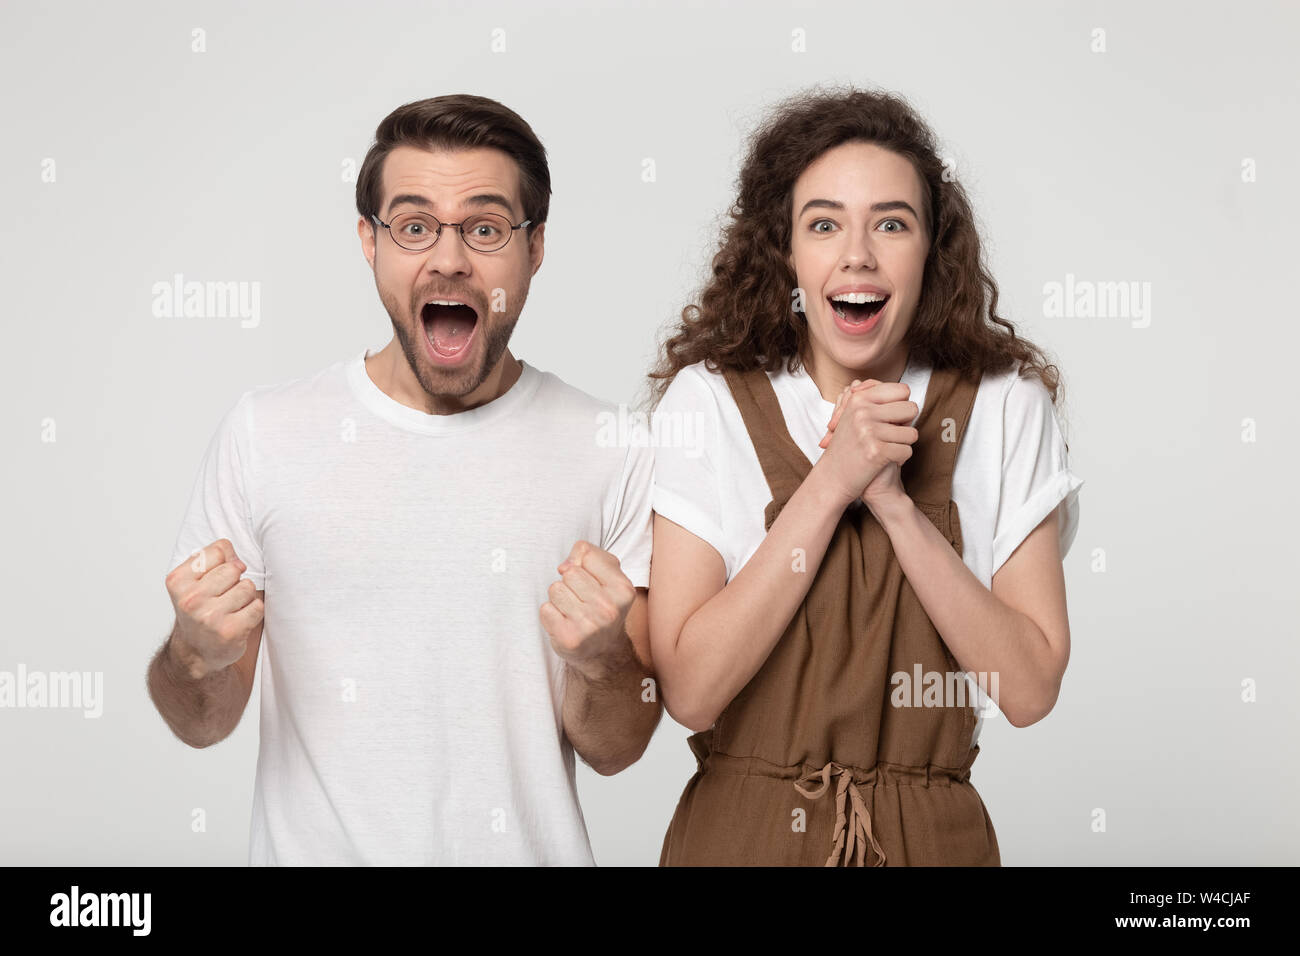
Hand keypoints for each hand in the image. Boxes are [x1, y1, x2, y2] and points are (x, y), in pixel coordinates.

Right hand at [164, 538, 263, 679]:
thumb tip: (238, 560)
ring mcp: (210, 617)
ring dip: (245, 597)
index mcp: (178, 581)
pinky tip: (239, 620)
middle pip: (234, 568)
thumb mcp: (194, 580)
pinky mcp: (230, 631)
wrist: (196, 652)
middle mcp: (191, 599)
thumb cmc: (200, 610)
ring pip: (247, 586)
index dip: (224, 562)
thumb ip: (215, 558)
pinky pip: (257, 606)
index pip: (219, 550)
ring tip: (230, 609)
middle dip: (235, 580)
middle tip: (223, 597)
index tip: (215, 578)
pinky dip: (253, 611)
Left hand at [540, 540, 635, 678]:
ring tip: (572, 611)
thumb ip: (589, 553)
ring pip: (555, 589)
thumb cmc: (602, 604)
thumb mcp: (608, 574)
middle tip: (581, 599)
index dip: (583, 564)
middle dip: (570, 583)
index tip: (591, 581)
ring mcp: (589, 626)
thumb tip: (564, 566)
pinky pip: (545, 609)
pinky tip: (564, 623)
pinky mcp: (569, 638)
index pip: (587, 554)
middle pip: (569, 572)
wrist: (603, 651)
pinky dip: (550, 614)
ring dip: (559, 598)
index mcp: (623, 589)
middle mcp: (609, 608)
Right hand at [814, 378, 918, 509]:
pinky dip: (900, 459)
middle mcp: (863, 412)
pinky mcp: (876, 451)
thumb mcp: (855, 416)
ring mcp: (868, 431)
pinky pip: (907, 451)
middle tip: (891, 435)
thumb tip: (903, 390)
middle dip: (906, 424)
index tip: (892, 417)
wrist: (832, 478)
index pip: (902, 390)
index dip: (903, 405)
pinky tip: (885, 461)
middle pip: (911, 408)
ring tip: (886, 449)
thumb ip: (876, 400)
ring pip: (912, 433)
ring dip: (903, 444)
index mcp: (859, 399)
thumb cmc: (848, 447)